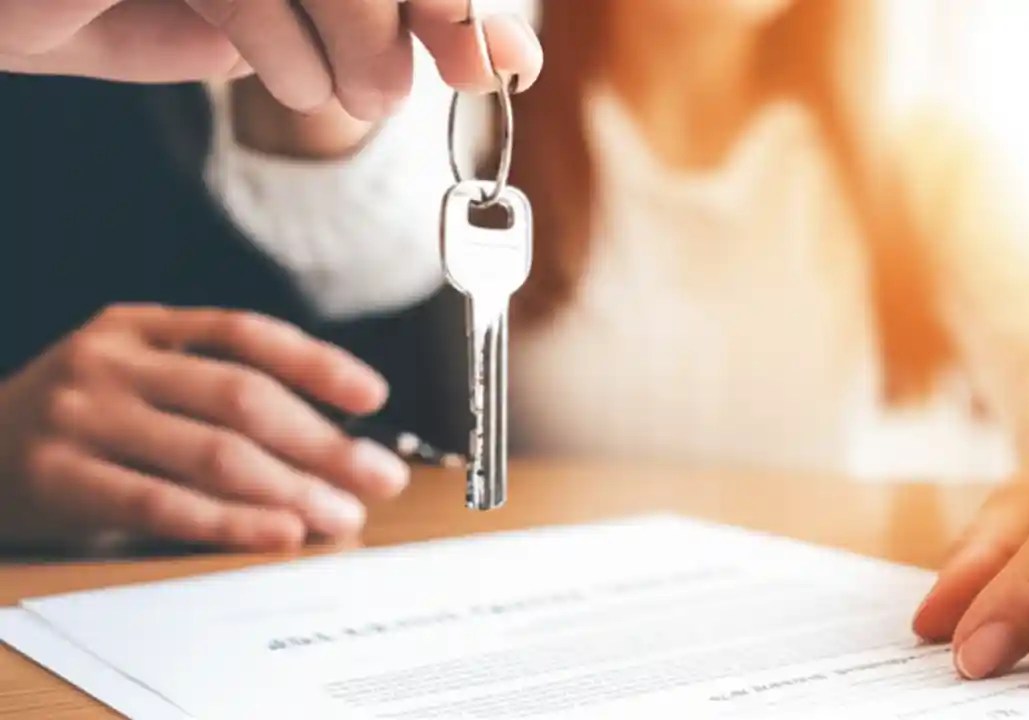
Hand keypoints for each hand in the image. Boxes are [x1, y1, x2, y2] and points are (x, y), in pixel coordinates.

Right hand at [0, 1, 542, 119]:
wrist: (1, 7)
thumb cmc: (125, 3)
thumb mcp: (271, 28)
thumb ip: (372, 33)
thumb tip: (495, 53)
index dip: (456, 2)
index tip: (506, 57)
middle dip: (440, 11)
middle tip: (458, 75)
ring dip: (370, 42)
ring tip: (366, 98)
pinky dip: (289, 48)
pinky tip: (299, 83)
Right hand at [0, 305, 410, 551]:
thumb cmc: (80, 419)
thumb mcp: (136, 377)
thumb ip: (212, 390)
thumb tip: (333, 440)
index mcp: (142, 327)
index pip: (246, 333)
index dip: (317, 362)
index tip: (374, 396)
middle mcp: (112, 360)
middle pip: (243, 398)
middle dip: (324, 442)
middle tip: (380, 476)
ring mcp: (81, 416)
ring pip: (212, 453)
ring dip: (292, 489)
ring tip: (343, 515)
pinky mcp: (58, 478)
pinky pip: (162, 504)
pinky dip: (230, 522)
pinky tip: (279, 533)